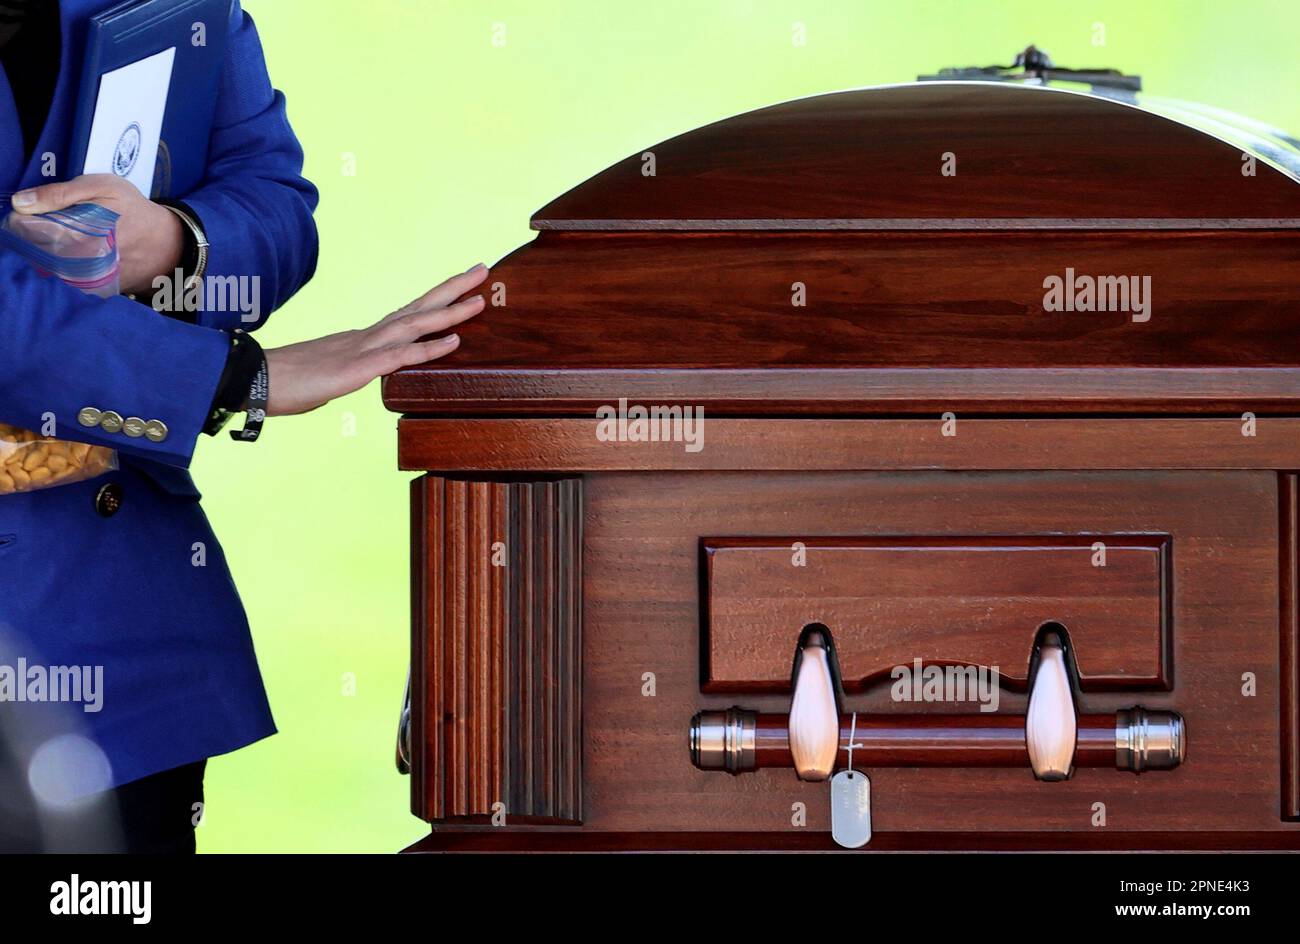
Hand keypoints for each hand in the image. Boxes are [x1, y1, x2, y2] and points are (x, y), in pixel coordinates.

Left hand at [11, 174, 182, 294]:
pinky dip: (69, 267)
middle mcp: (78, 261)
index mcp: (75, 234)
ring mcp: (86, 278)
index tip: (37, 212)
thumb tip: (21, 203)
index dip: (27, 219)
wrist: (167, 243)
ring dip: (54, 253)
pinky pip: (69, 279)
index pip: (28, 231)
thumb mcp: (101, 187)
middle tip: (64, 225)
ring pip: (51, 266)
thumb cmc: (133, 209)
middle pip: (37, 251)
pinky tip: (83, 254)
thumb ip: (59, 193)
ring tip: (76, 239)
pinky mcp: (95, 290)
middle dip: (41, 237)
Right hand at [262, 264, 487, 416]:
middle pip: (419, 307)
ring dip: (451, 311)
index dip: (436, 301)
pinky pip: (402, 356)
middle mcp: (369, 336)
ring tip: (481, 298)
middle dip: (453, 289)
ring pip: (416, 324)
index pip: (408, 315)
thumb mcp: (331, 377)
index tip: (462, 287)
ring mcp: (365, 349)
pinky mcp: (359, 368)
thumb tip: (362, 375)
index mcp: (364, 338)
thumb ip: (352, 372)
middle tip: (483, 270)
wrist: (251, 379)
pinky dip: (431, 347)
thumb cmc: (286, 382)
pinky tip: (455, 340)